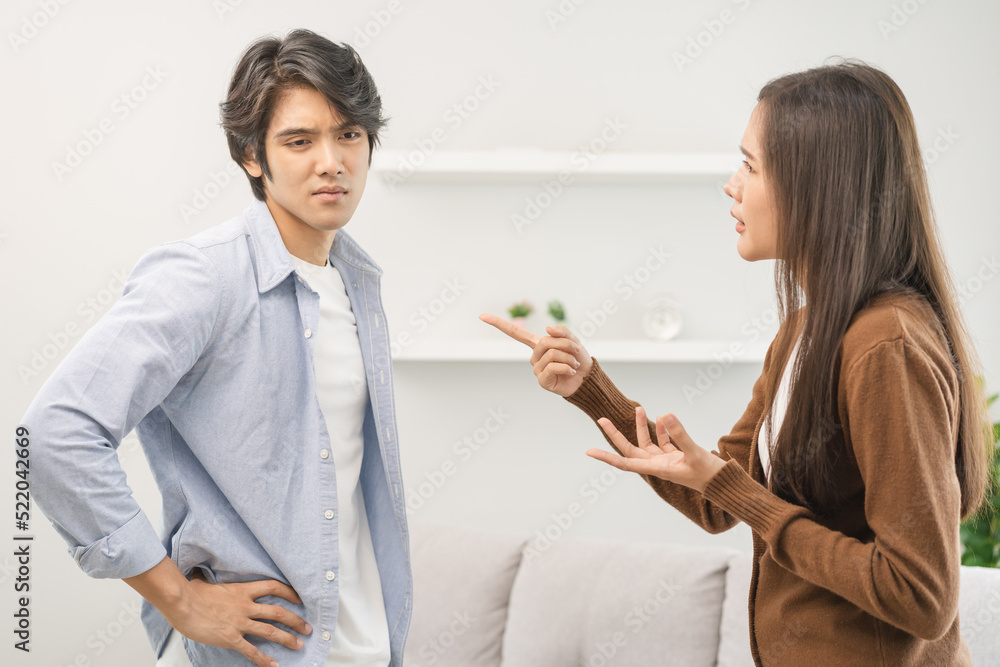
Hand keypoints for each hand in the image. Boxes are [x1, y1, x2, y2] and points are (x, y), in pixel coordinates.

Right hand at [124, 558, 310, 666]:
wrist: (181, 602)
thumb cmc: (191, 592)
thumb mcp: (209, 581)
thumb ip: (218, 581)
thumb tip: (209, 574)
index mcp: (242, 590)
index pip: (273, 587)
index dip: (289, 592)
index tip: (299, 598)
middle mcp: (245, 606)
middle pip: (278, 612)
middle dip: (296, 621)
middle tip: (308, 628)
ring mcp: (239, 622)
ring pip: (270, 631)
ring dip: (287, 639)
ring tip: (298, 645)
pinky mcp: (230, 637)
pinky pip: (251, 650)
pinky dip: (263, 659)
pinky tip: (273, 665)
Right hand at [479, 313, 592, 396]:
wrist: (586, 378)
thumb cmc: (578, 358)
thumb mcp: (572, 340)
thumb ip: (561, 332)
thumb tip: (547, 329)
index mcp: (537, 344)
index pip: (515, 332)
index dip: (499, 323)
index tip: (481, 316)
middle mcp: (534, 356)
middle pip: (545, 342)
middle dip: (565, 344)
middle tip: (576, 351)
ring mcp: (537, 369)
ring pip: (551, 354)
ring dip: (568, 357)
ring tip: (574, 364)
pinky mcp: (542, 381)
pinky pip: (553, 367)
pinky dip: (566, 367)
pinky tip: (571, 371)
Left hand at [587, 406, 725, 493]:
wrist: (725, 484)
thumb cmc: (710, 475)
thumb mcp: (694, 452)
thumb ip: (680, 434)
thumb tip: (666, 414)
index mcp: (657, 469)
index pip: (625, 463)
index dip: (606, 457)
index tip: (589, 452)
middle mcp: (657, 466)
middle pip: (630, 450)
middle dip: (616, 434)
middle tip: (602, 419)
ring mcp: (666, 461)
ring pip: (646, 443)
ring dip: (641, 427)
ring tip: (638, 408)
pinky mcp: (676, 457)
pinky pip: (662, 442)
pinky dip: (661, 430)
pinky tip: (664, 419)